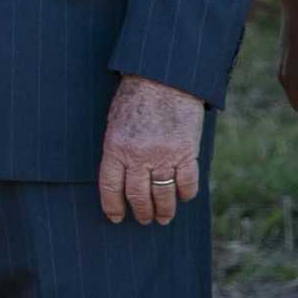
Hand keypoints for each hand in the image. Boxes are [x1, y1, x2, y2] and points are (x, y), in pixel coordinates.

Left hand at [97, 74, 204, 224]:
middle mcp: (139, 155)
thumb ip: (117, 149)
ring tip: (163, 217)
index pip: (110, 186)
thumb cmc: (135, 97)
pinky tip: (184, 197)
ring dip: (164, 210)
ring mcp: (164, 155)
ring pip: (163, 195)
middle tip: (144, 220)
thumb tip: (120, 177)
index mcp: (116, 147)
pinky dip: (186, 194)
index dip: (112, 206)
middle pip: (138, 196)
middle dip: (141, 213)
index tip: (115, 218)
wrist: (164, 78)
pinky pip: (187, 183)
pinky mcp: (187, 152)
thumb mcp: (115, 121)